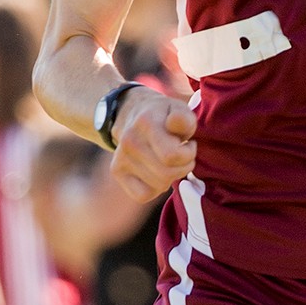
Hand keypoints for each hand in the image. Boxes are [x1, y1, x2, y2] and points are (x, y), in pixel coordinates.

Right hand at [110, 86, 197, 200]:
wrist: (133, 114)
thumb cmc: (164, 116)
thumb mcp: (180, 109)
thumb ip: (184, 118)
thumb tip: (173, 123)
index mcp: (146, 122)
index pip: (172, 156)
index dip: (189, 153)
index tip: (189, 144)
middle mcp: (129, 141)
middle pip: (166, 174)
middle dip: (183, 167)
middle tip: (183, 155)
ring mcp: (120, 157)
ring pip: (158, 185)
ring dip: (171, 176)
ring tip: (169, 160)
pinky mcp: (116, 171)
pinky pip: (143, 195)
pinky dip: (156, 189)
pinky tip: (158, 173)